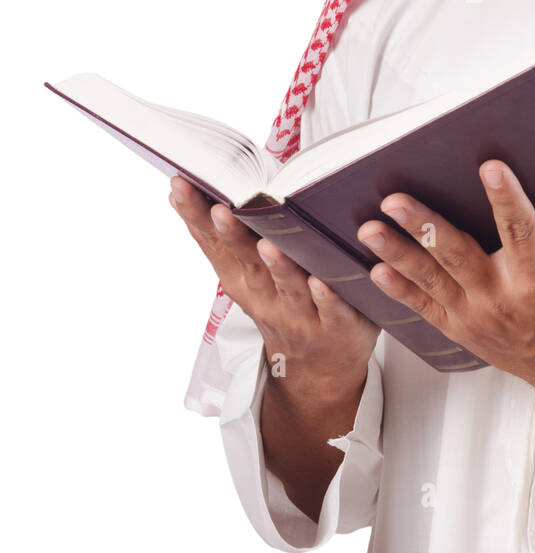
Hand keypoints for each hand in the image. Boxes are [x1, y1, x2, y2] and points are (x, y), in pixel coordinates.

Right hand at [169, 176, 378, 399]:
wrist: (318, 367)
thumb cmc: (279, 304)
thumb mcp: (245, 276)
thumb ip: (222, 239)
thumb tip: (182, 193)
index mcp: (241, 280)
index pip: (214, 244)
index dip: (195, 216)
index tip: (181, 185)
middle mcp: (266, 297)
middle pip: (247, 263)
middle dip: (232, 235)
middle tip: (220, 209)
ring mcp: (300, 314)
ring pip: (288, 287)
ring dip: (278, 266)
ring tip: (268, 245)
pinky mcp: (336, 326)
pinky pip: (331, 311)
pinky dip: (326, 297)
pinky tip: (320, 282)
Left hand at [356, 162, 534, 424]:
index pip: (521, 231)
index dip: (505, 198)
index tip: (489, 166)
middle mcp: (501, 298)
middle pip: (456, 255)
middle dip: (422, 225)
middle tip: (394, 199)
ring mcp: (475, 316)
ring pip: (430, 279)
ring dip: (397, 252)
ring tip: (369, 227)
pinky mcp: (461, 329)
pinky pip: (423, 307)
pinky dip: (398, 289)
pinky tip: (374, 269)